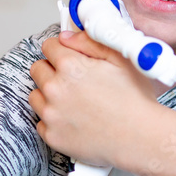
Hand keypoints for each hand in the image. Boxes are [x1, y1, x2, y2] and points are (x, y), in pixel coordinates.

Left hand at [29, 30, 158, 165]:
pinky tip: (74, 120)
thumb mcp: (120, 59)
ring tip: (74, 101)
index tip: (72, 58)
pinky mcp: (52, 136)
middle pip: (38, 69)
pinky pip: (41, 122)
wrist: (140, 138)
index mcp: (70, 66)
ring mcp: (51, 115)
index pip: (48, 46)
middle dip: (52, 70)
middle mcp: (55, 89)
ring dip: (49, 95)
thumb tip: (66, 37)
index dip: (62, 50)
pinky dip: (53, 120)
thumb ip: (89, 41)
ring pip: (35, 95)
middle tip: (75, 80)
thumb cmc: (135, 99)